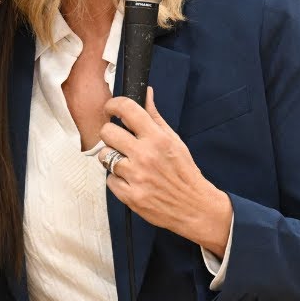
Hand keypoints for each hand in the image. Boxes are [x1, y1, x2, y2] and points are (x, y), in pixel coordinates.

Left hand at [99, 88, 232, 255]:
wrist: (194, 207)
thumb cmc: (184, 172)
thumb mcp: (174, 140)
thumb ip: (155, 117)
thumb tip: (146, 93)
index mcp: (157, 138)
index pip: (127, 110)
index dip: (113, 105)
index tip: (110, 108)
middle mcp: (145, 156)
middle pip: (107, 132)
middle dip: (111, 134)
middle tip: (119, 140)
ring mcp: (136, 177)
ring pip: (105, 156)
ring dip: (112, 158)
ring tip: (126, 163)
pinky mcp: (130, 196)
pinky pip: (109, 179)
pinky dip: (117, 179)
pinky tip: (130, 180)